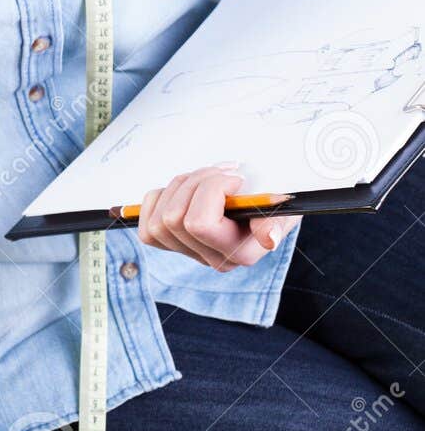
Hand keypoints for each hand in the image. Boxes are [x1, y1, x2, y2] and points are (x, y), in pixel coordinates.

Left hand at [136, 164, 301, 271]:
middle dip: (196, 182)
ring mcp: (189, 252)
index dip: (212, 190)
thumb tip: (268, 238)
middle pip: (174, 218)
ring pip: (159, 220)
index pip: (199, 223)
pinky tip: (183, 190)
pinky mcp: (172, 244)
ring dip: (180, 187)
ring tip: (205, 177)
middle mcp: (211, 258)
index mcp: (238, 253)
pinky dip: (159, 199)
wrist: (267, 205)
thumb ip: (276, 220)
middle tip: (222, 171)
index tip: (237, 179)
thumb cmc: (273, 202)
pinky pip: (146, 225)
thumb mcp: (283, 208)